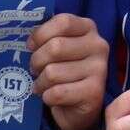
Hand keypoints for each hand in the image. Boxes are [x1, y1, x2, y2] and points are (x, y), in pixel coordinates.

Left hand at [28, 14, 110, 129]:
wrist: (78, 107)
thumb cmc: (63, 70)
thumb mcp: (58, 47)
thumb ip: (48, 37)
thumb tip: (30, 40)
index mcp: (88, 28)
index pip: (63, 22)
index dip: (41, 34)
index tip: (31, 46)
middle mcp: (98, 46)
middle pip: (55, 47)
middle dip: (37, 61)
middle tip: (35, 70)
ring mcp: (99, 70)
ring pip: (52, 72)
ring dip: (40, 83)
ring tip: (43, 85)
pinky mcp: (94, 93)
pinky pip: (57, 93)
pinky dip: (47, 97)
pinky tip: (51, 97)